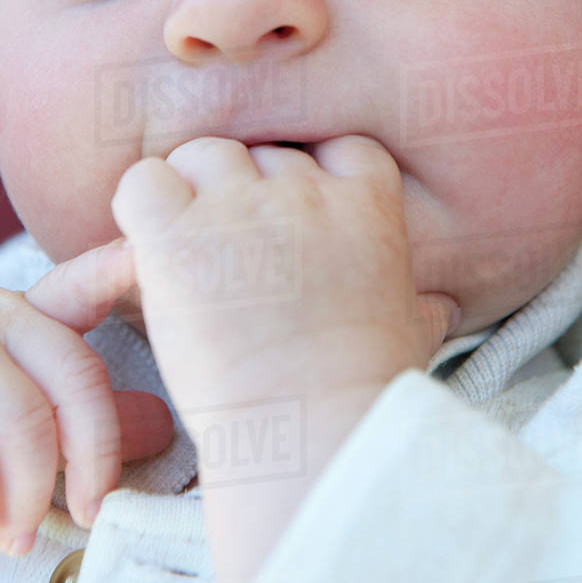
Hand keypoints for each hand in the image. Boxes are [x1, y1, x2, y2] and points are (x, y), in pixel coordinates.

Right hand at [0, 240, 173, 566]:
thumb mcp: (22, 421)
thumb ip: (88, 418)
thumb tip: (163, 424)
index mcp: (30, 317)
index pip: (78, 288)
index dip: (112, 271)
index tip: (143, 255)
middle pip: (76, 378)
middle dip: (93, 460)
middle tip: (88, 515)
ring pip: (23, 423)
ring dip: (29, 498)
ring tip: (17, 538)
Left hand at [111, 135, 457, 582]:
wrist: (314, 435)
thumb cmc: (365, 394)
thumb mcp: (412, 335)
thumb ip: (421, 305)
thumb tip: (440, 309)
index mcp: (369, 203)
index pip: (337, 147)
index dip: (310, 176)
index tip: (295, 219)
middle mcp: (303, 190)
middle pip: (262, 153)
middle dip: (247, 193)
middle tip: (235, 253)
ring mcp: (239, 207)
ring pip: (202, 155)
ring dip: (191, 193)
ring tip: (189, 251)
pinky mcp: (176, 235)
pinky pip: (143, 181)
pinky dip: (141, 205)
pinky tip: (150, 250)